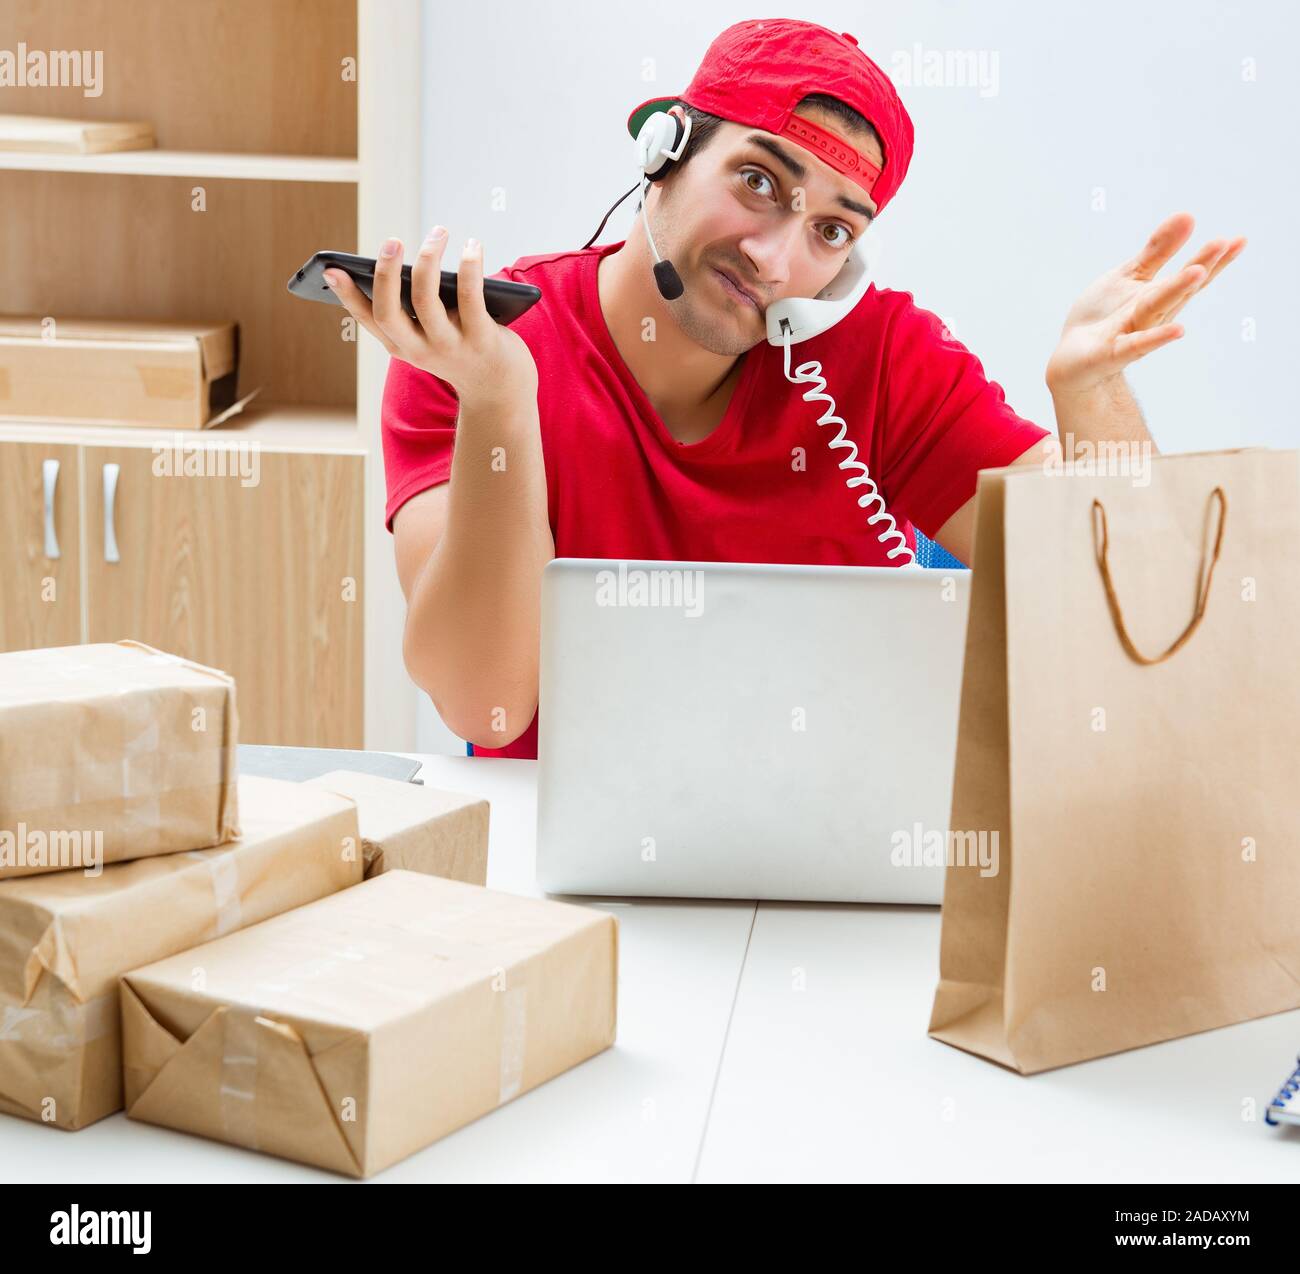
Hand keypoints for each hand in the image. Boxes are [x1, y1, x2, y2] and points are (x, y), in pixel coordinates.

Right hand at [324, 230, 537, 401]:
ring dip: (429, 259)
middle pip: (389, 312)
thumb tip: (398, 264)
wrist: (500, 390)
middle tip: (392, 241)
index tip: (330, 268)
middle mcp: (420, 349)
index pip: (367, 319)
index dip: (346, 294)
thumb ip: (412, 309)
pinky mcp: (482, 340)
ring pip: (427, 300)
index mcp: (401, 346)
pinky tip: (472, 246)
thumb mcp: (429, 337)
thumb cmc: (461, 352)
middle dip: (385, 274)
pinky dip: (470, 266)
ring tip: (439, 232)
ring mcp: (450, 346)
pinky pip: (471, 297)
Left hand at [1045, 212, 1245, 397]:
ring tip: (1197, 271)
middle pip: (1179, 289)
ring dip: (1177, 291)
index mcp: (1159, 294)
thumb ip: (1158, 251)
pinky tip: (1178, 330)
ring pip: (1157, 310)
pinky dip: (1155, 338)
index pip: (1192, 276)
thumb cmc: (1105, 315)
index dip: (1214, 259)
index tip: (1238, 240)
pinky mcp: (1112, 353)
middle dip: (1199, 266)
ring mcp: (1134, 333)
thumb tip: (1188, 216)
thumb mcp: (1130, 276)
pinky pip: (1134, 346)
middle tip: (1221, 243)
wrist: (1073, 358)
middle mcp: (1153, 314)